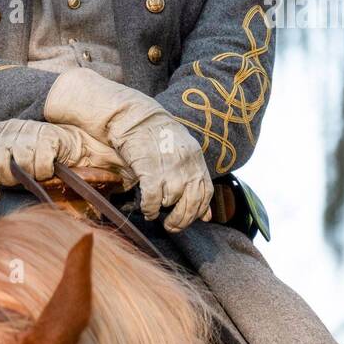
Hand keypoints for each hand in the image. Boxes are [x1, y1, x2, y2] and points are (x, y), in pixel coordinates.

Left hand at [0, 119, 134, 201]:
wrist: (67, 145)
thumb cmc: (31, 155)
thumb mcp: (3, 163)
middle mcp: (9, 128)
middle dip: (8, 179)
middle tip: (17, 183)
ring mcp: (30, 130)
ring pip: (21, 164)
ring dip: (29, 176)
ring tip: (34, 174)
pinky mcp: (50, 136)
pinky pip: (42, 164)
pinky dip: (44, 172)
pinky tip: (47, 168)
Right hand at [43, 68, 212, 232]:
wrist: (135, 117)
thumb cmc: (158, 137)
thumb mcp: (183, 154)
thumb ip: (196, 181)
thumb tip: (207, 215)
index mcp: (197, 160)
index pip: (206, 194)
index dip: (198, 211)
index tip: (189, 219)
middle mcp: (187, 165)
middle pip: (191, 202)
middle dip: (182, 220)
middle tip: (172, 227)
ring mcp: (169, 167)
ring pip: (171, 201)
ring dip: (163, 211)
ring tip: (155, 213)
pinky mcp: (149, 169)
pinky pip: (152, 198)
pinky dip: (150, 208)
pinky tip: (146, 210)